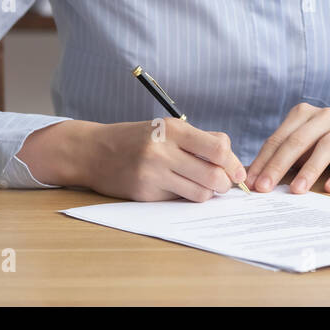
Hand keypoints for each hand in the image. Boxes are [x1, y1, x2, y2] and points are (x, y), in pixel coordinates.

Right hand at [76, 118, 246, 201]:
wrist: (93, 151)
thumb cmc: (138, 138)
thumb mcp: (167, 128)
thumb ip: (200, 141)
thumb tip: (235, 164)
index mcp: (173, 129)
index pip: (219, 148)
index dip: (233, 163)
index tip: (236, 171)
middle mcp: (163, 151)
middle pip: (214, 175)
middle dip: (225, 183)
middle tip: (223, 183)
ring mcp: (152, 174)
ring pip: (200, 193)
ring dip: (207, 193)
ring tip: (201, 186)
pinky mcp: (144, 193)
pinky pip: (178, 200)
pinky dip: (184, 197)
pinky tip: (175, 187)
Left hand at [246, 103, 329, 193]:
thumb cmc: (325, 143)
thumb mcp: (303, 144)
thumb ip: (281, 156)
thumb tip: (251, 178)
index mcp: (302, 114)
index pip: (278, 139)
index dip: (264, 161)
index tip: (251, 183)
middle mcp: (323, 116)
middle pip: (297, 141)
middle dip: (278, 166)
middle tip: (265, 188)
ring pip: (324, 148)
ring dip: (308, 171)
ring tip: (296, 191)